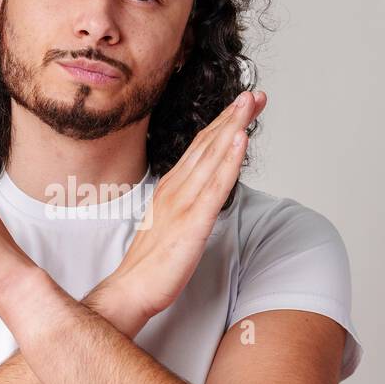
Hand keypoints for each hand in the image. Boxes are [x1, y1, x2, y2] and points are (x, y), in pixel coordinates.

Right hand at [104, 89, 267, 320]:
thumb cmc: (150, 261)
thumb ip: (185, 203)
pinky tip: (240, 139)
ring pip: (213, 157)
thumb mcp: (169, 222)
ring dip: (233, 127)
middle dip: (232, 116)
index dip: (222, 123)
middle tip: (252, 94)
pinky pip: (216, 187)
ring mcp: (184, 203)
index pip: (200, 147)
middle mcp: (177, 188)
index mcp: (172, 187)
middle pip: (208, 144)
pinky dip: (229, 160)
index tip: (241, 106)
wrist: (131, 288)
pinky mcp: (193, 222)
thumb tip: (202, 192)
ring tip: (249, 103)